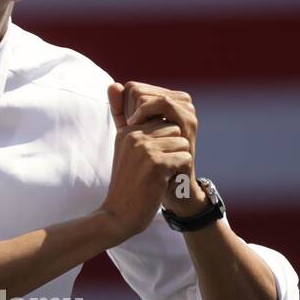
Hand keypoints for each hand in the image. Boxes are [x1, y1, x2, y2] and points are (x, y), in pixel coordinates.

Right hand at [99, 81, 194, 241]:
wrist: (118, 215)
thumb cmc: (126, 183)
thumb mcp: (122, 147)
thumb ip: (121, 116)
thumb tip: (116, 84)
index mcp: (127, 130)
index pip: (162, 120)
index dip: (164, 142)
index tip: (150, 160)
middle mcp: (133, 135)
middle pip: (174, 129)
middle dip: (172, 149)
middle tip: (155, 169)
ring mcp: (144, 148)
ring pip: (182, 142)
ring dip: (176, 160)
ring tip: (159, 174)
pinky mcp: (155, 163)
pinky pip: (184, 157)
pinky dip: (179, 172)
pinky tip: (163, 182)